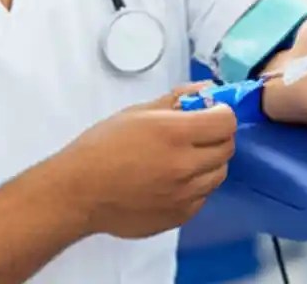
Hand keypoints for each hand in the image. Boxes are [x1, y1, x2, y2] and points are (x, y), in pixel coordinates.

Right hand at [56, 83, 237, 238]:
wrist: (79, 192)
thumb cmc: (102, 147)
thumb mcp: (138, 113)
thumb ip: (177, 100)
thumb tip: (208, 91)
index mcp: (175, 133)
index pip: (226, 121)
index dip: (220, 114)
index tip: (210, 113)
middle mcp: (185, 165)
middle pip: (227, 147)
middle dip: (217, 136)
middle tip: (198, 134)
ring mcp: (184, 195)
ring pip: (219, 174)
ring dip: (209, 162)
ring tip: (185, 158)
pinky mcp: (179, 216)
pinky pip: (203, 197)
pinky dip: (196, 186)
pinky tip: (174, 181)